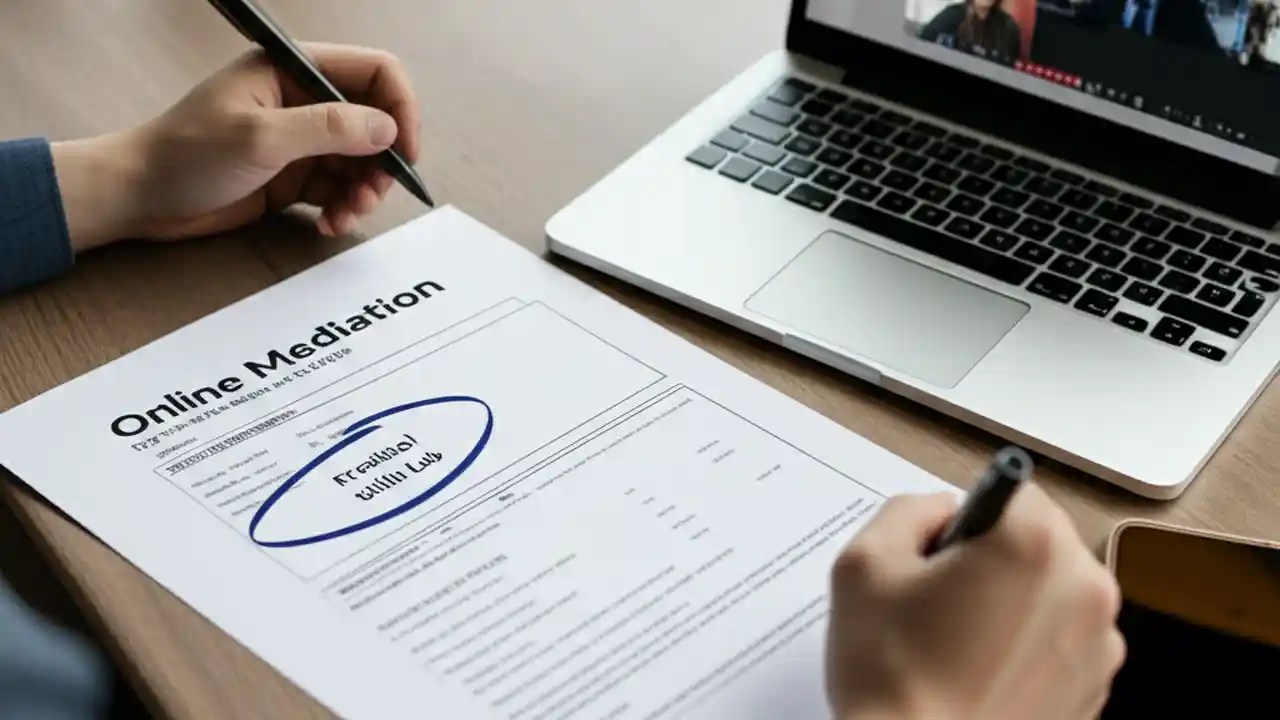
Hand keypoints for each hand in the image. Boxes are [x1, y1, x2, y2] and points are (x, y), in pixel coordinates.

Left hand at [52, 43, 421, 251]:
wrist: (138, 197)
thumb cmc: (185, 154)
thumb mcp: (261, 138)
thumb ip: (328, 129)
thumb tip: (387, 128)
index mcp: (293, 69)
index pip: (374, 73)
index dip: (399, 110)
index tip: (404, 153)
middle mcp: (303, 99)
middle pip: (375, 122)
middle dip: (382, 162)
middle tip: (371, 196)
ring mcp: (300, 138)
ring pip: (361, 161)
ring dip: (365, 191)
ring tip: (347, 215)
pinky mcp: (293, 175)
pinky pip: (339, 188)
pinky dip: (343, 207)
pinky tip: (329, 223)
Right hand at [825, 487, 1124, 719]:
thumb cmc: (893, 679)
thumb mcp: (864, 565)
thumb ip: (907, 511)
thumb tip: (940, 512)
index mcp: (1032, 545)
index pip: (1013, 491)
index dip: (968, 519)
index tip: (944, 554)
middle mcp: (1083, 588)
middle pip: (1040, 540)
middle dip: (996, 559)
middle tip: (940, 603)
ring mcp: (1098, 645)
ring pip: (1052, 592)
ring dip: (1016, 604)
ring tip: (958, 646)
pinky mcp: (1095, 689)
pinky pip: (1061, 642)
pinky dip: (1028, 648)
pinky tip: (981, 673)